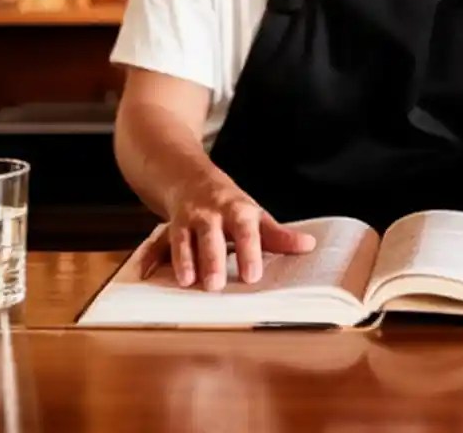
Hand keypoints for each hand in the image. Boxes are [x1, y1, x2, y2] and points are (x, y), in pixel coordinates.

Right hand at [138, 176, 315, 290]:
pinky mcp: (169, 226)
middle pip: (212, 237)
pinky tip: (153, 275)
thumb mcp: (254, 215)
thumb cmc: (228, 204)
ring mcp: (188, 219)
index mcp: (238, 210)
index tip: (253, 276)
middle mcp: (211, 213)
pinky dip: (155, 258)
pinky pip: (162, 242)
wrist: (188, 177)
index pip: (246, 230)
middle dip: (213, 260)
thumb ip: (277, 235)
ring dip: (185, 261)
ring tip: (189, 284)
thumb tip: (309, 246)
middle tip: (216, 285)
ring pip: (185, 239)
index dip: (249, 252)